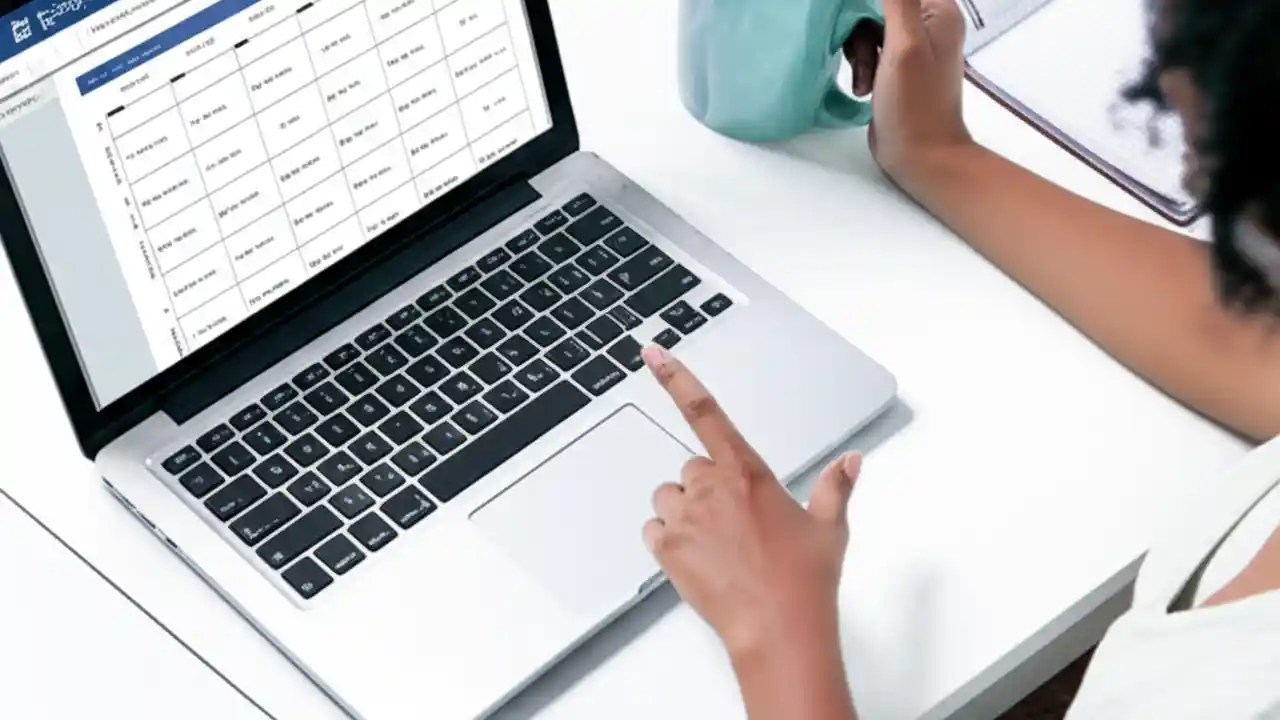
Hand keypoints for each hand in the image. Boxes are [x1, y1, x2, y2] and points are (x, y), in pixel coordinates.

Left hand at [640, 344, 862, 658]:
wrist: (780, 631)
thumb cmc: (805, 581)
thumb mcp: (829, 528)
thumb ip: (835, 486)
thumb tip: (851, 462)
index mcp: (748, 472)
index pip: (706, 411)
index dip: (675, 378)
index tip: (653, 353)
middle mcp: (711, 488)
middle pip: (692, 469)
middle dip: (707, 489)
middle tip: (736, 524)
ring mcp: (686, 519)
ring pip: (669, 498)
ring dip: (684, 513)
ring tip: (718, 545)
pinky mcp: (667, 549)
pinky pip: (654, 530)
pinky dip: (668, 541)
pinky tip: (698, 560)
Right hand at [845, 0, 971, 186]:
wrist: (920, 156)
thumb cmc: (915, 104)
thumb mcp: (904, 45)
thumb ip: (897, 0)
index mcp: (938, 10)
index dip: (870, 3)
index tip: (859, 25)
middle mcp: (928, 22)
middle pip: (877, 4)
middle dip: (860, 30)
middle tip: (865, 57)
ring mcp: (911, 44)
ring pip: (868, 25)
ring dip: (859, 52)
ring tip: (865, 81)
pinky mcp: (895, 64)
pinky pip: (868, 47)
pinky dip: (861, 65)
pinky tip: (863, 88)